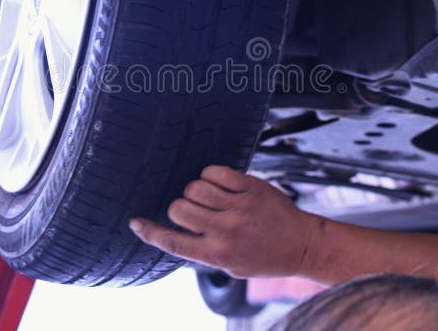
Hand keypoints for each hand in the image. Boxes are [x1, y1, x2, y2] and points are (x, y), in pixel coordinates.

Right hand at [129, 166, 322, 277]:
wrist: (302, 245)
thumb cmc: (264, 256)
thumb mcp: (230, 265)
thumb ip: (203, 249)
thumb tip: (173, 228)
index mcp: (217, 254)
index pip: (172, 241)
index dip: (149, 231)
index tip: (135, 222)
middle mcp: (226, 231)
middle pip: (179, 208)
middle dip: (179, 206)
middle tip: (193, 211)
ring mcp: (239, 207)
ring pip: (195, 187)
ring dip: (196, 190)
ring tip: (209, 197)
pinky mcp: (251, 187)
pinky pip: (215, 172)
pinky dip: (210, 175)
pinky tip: (219, 183)